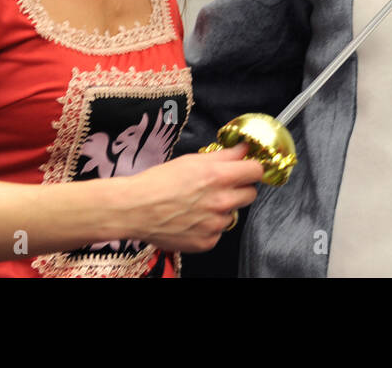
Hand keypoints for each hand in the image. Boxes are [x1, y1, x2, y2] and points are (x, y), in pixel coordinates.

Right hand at [120, 145, 263, 252]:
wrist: (134, 209)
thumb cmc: (158, 182)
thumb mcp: (192, 160)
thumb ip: (223, 155)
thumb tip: (244, 149)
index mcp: (219, 176)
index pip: (257, 171)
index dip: (252, 168)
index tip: (247, 169)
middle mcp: (221, 201)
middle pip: (251, 194)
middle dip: (240, 189)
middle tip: (222, 187)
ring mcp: (215, 224)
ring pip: (233, 214)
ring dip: (223, 209)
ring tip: (200, 204)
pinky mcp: (207, 241)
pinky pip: (218, 232)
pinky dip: (209, 226)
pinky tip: (192, 219)